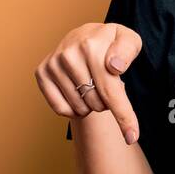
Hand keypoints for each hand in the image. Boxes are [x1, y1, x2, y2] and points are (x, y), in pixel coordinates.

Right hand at [34, 22, 145, 143]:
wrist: (87, 36)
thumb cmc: (112, 44)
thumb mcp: (130, 41)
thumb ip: (128, 51)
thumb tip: (114, 66)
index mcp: (92, 46)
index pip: (110, 90)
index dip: (124, 116)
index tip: (132, 137)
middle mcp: (69, 54)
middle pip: (97, 104)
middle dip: (108, 103)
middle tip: (107, 85)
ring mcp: (53, 63)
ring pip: (80, 109)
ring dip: (91, 105)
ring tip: (92, 85)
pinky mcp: (41, 72)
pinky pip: (61, 109)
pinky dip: (74, 109)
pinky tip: (79, 92)